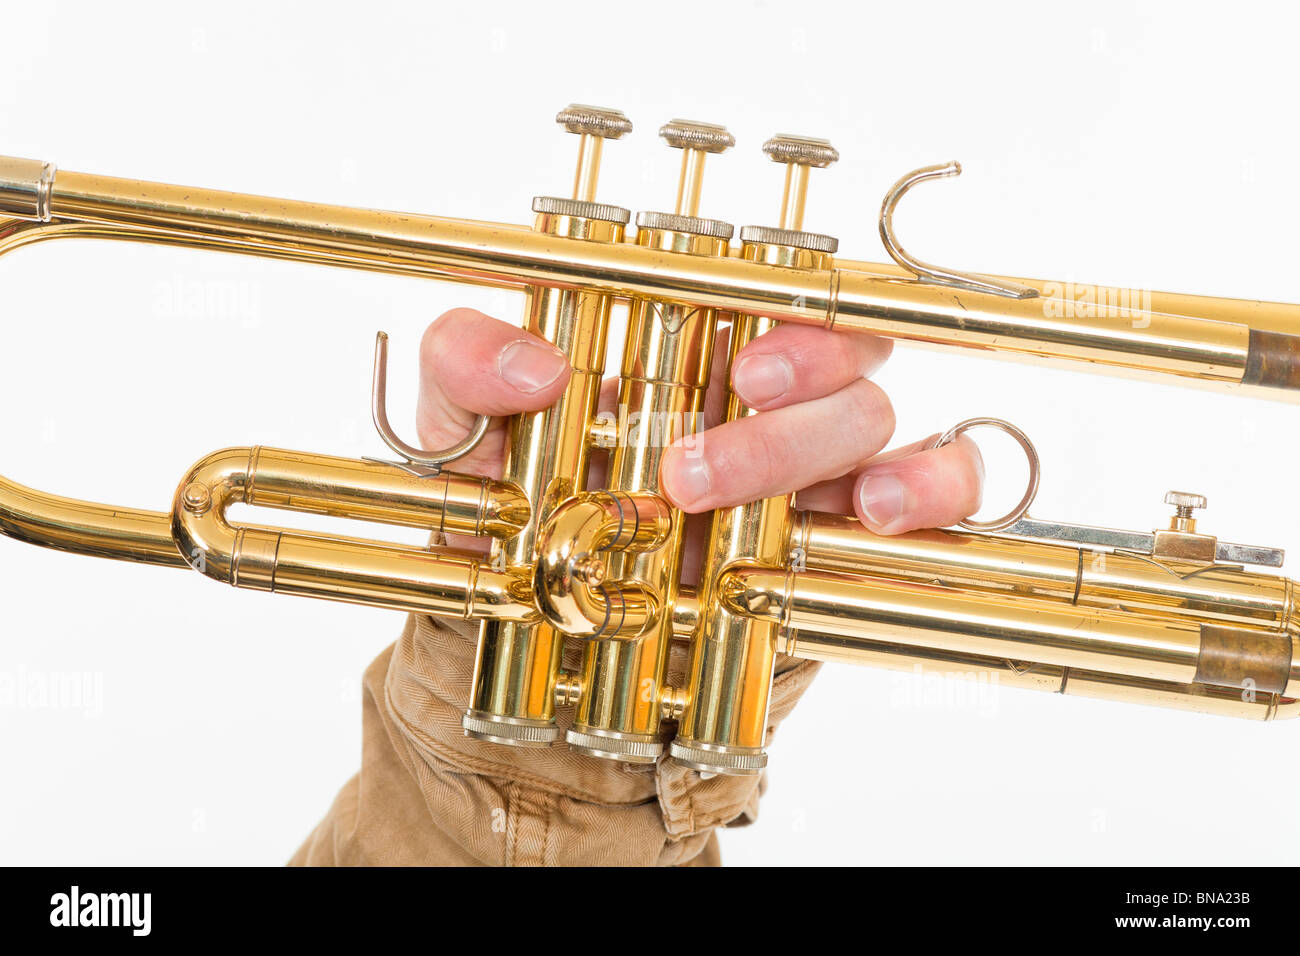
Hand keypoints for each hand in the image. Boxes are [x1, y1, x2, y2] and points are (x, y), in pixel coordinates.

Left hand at [417, 307, 983, 568]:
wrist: (533, 616)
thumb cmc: (510, 500)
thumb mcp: (460, 427)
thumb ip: (462, 366)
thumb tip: (532, 367)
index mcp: (687, 344)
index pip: (772, 289)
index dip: (783, 317)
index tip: (743, 371)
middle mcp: (762, 394)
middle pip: (836, 355)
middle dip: (787, 414)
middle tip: (694, 477)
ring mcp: (813, 462)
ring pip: (880, 416)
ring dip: (839, 454)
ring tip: (786, 513)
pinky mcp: (847, 533)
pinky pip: (940, 485)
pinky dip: (933, 486)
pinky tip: (884, 516)